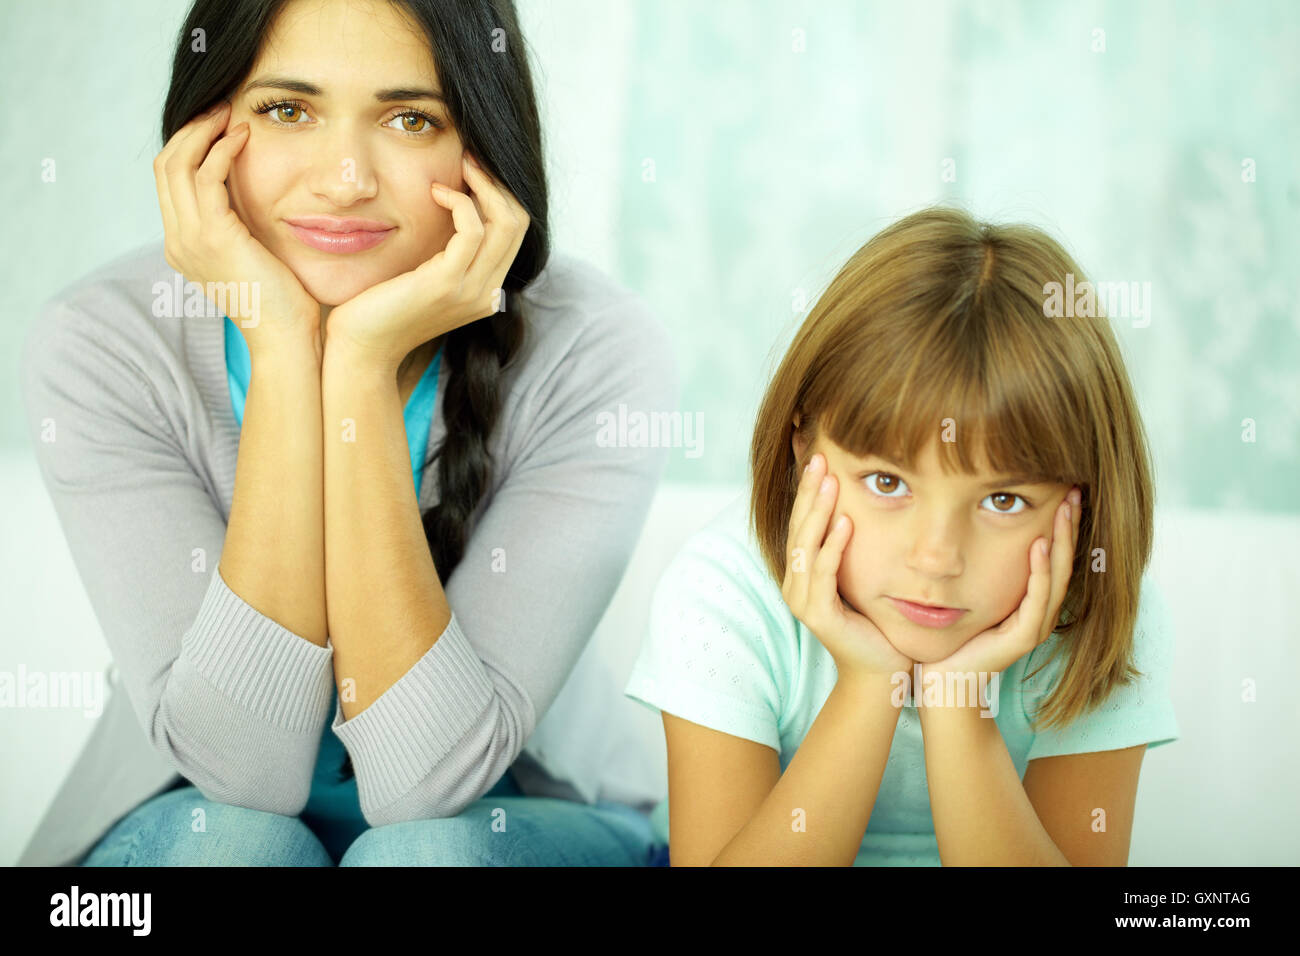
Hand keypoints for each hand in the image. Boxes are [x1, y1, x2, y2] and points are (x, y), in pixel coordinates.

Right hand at [154, 101, 320, 351]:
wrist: (286, 340)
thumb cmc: (284, 305)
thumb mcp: (255, 258)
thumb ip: (243, 229)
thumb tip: (254, 202)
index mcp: (184, 246)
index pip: (170, 181)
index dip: (190, 146)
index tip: (219, 126)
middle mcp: (178, 241)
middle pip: (165, 166)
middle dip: (192, 131)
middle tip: (222, 109)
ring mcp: (190, 238)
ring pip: (178, 164)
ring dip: (205, 132)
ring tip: (231, 115)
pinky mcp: (213, 236)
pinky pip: (207, 176)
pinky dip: (222, 150)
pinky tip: (244, 137)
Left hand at [323, 153, 530, 370]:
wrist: (361, 348)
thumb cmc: (380, 309)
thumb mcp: (423, 276)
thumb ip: (444, 253)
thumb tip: (451, 206)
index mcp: (485, 291)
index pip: (514, 233)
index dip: (500, 195)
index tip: (474, 169)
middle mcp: (486, 293)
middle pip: (519, 223)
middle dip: (498, 183)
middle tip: (471, 157)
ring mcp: (471, 291)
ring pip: (505, 223)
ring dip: (484, 184)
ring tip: (460, 165)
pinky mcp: (447, 285)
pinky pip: (471, 229)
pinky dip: (459, 202)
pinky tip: (436, 192)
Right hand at [783, 453, 915, 680]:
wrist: (882, 669)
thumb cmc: (875, 621)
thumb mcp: (861, 574)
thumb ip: (851, 544)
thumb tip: (861, 503)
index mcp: (802, 571)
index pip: (801, 521)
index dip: (808, 489)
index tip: (819, 456)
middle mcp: (795, 583)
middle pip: (798, 527)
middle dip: (809, 491)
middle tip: (819, 458)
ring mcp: (803, 600)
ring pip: (806, 545)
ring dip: (819, 511)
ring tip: (831, 482)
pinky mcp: (819, 615)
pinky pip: (824, 573)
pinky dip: (834, 546)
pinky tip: (846, 523)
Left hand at [921, 486, 1082, 684]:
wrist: (942, 681)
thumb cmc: (951, 638)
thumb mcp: (968, 594)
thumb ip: (978, 567)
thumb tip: (969, 528)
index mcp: (1029, 600)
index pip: (1053, 556)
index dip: (1061, 525)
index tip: (1063, 491)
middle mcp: (1038, 611)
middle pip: (1062, 561)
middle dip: (1069, 525)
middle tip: (1075, 490)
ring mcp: (1033, 625)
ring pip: (1056, 575)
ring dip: (1062, 541)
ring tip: (1064, 509)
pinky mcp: (1023, 638)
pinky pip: (1037, 598)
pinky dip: (1040, 571)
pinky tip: (1039, 545)